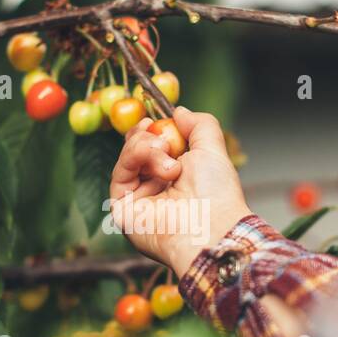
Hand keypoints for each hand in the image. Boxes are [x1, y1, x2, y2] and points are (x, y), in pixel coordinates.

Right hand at [109, 107, 251, 275]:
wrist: (211, 224)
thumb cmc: (217, 193)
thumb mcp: (212, 148)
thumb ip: (199, 124)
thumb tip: (178, 112)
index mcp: (177, 179)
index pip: (154, 148)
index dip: (152, 131)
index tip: (155, 119)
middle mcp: (155, 190)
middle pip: (135, 151)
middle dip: (145, 135)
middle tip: (160, 134)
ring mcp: (138, 200)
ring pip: (127, 158)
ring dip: (146, 147)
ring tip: (169, 158)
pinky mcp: (123, 208)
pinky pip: (119, 172)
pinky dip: (136, 156)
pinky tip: (158, 160)